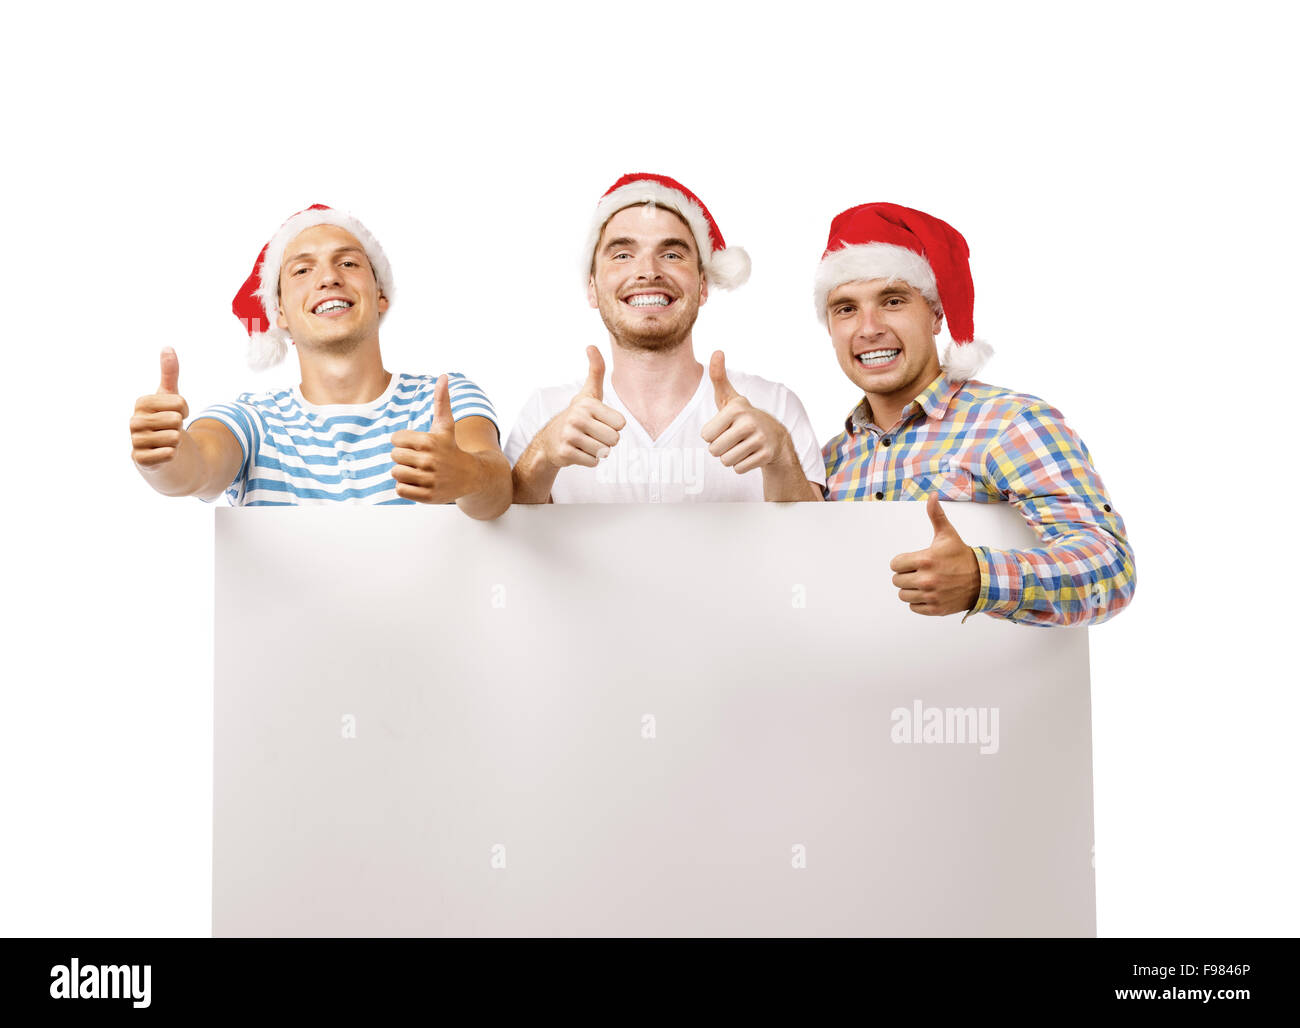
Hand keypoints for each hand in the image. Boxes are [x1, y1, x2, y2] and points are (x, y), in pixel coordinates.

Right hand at [130, 347, 189, 468]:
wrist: (164, 454)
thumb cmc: (165, 422)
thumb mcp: (170, 397)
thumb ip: (169, 374)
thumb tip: (167, 347)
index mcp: (142, 403)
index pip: (179, 403)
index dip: (184, 409)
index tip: (178, 414)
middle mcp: (135, 421)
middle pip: (175, 420)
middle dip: (181, 427)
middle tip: (172, 430)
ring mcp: (136, 441)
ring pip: (173, 438)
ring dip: (177, 441)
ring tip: (168, 441)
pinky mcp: (140, 460)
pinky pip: (166, 455)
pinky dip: (172, 454)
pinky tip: (167, 453)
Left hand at [390, 375, 482, 502]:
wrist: (471, 476)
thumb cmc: (452, 448)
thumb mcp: (446, 425)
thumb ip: (442, 401)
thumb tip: (444, 375)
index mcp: (430, 441)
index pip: (395, 439)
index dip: (404, 442)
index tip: (418, 445)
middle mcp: (430, 461)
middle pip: (394, 457)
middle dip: (404, 458)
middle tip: (420, 460)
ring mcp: (429, 479)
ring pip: (396, 473)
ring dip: (404, 473)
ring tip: (420, 471)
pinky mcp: (428, 496)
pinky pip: (401, 490)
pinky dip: (407, 487)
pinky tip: (420, 483)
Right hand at [536, 346, 625, 468]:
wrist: (549, 440)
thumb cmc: (577, 416)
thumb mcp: (588, 394)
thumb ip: (596, 371)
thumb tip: (591, 345)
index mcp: (588, 404)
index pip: (621, 424)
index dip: (613, 426)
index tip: (600, 422)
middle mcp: (577, 418)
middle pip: (614, 439)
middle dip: (607, 441)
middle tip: (592, 435)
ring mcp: (570, 436)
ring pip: (604, 452)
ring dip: (597, 451)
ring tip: (585, 443)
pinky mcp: (565, 453)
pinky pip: (593, 462)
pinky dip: (589, 460)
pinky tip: (578, 451)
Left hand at [700, 350, 796, 473]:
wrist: (775, 436)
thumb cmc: (743, 417)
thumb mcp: (730, 398)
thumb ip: (718, 377)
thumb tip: (717, 351)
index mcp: (736, 408)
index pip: (705, 435)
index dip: (712, 434)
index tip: (725, 427)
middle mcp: (749, 422)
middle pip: (714, 451)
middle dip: (720, 448)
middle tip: (734, 439)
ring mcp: (760, 440)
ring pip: (726, 461)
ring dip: (730, 457)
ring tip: (742, 446)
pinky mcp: (766, 456)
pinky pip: (739, 469)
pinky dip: (742, 465)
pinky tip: (751, 454)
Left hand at [889, 495, 980, 615]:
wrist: (983, 580)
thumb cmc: (962, 557)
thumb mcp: (948, 534)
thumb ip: (936, 515)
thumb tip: (932, 496)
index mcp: (925, 560)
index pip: (895, 564)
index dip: (902, 561)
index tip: (913, 561)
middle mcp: (926, 579)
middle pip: (897, 580)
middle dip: (905, 575)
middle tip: (919, 571)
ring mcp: (931, 595)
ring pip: (903, 595)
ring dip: (910, 589)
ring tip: (924, 582)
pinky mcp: (935, 609)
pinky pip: (913, 607)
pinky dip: (918, 602)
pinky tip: (929, 593)